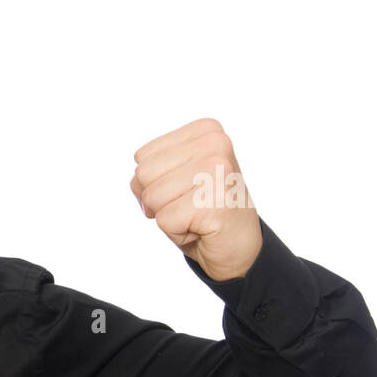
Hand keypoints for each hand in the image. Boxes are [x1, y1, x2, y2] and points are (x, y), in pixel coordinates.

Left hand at [129, 118, 262, 281]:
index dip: (154, 182)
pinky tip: (201, 228)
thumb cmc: (203, 211)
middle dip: (156, 199)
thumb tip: (137, 180)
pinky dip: (176, 232)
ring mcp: (217, 170)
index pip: (143, 156)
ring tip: (195, 216)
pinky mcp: (214, 200)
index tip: (185, 190)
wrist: (239, 246)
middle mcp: (215, 143)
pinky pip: (165, 220)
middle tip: (188, 206)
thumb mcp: (175, 178)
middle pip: (143, 173)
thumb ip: (151, 168)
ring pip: (152, 196)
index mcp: (206, 130)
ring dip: (167, 216)